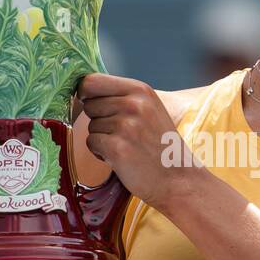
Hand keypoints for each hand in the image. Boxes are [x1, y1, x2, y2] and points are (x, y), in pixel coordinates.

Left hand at [78, 73, 195, 210]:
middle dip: (99, 120)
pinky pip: (91, 143)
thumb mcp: (148, 109)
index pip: (91, 81)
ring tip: (126, 146)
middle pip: (89, 105)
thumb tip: (82, 89)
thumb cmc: (159, 144)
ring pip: (90, 126)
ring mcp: (126, 126)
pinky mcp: (118, 148)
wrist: (178, 178)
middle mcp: (133, 104)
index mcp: (140, 90)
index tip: (92, 104)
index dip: (86, 94)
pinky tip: (121, 158)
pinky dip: (101, 153)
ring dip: (102, 138)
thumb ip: (121, 96)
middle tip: (122, 133)